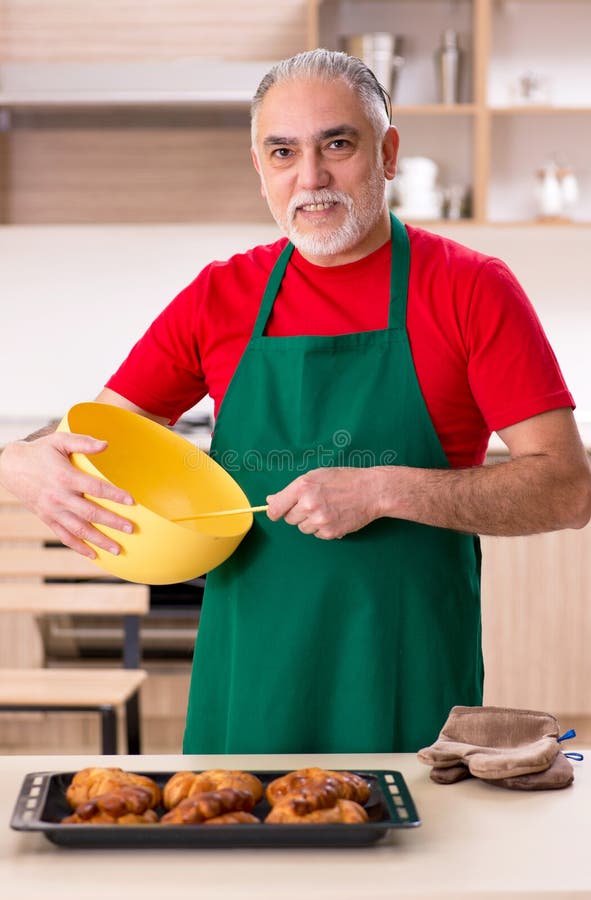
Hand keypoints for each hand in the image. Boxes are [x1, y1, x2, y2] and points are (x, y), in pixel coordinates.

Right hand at [0, 431, 134, 557]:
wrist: (11, 467)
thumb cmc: (40, 451)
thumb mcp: (59, 440)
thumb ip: (83, 442)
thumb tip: (106, 444)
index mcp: (65, 476)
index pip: (95, 488)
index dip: (114, 495)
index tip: (131, 501)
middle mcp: (59, 496)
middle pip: (90, 513)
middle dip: (112, 522)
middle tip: (131, 529)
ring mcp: (53, 510)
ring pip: (79, 529)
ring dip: (99, 541)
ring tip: (118, 549)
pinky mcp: (48, 519)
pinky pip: (64, 536)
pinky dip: (79, 547)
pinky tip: (93, 555)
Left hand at [266, 467, 383, 539]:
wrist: (371, 491)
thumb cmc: (344, 480)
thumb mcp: (316, 476)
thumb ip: (292, 490)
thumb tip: (271, 501)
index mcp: (302, 487)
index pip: (276, 508)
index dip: (275, 511)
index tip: (277, 512)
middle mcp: (309, 504)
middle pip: (289, 519)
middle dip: (297, 513)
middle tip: (314, 504)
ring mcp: (319, 520)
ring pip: (303, 528)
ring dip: (310, 521)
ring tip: (327, 509)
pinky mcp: (330, 532)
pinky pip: (317, 534)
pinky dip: (323, 528)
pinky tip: (334, 516)